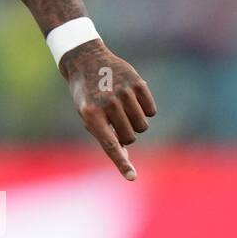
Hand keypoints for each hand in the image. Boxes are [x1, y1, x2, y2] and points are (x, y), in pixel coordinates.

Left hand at [60, 40, 157, 179]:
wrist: (85, 59)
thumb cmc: (86, 94)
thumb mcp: (87, 114)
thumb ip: (104, 134)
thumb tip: (124, 154)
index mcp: (90, 114)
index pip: (110, 145)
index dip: (121, 163)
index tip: (132, 177)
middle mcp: (107, 103)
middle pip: (130, 137)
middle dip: (125, 134)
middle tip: (113, 120)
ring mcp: (123, 92)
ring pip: (142, 126)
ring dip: (135, 123)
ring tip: (121, 109)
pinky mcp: (137, 83)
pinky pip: (151, 111)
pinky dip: (144, 110)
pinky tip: (131, 99)